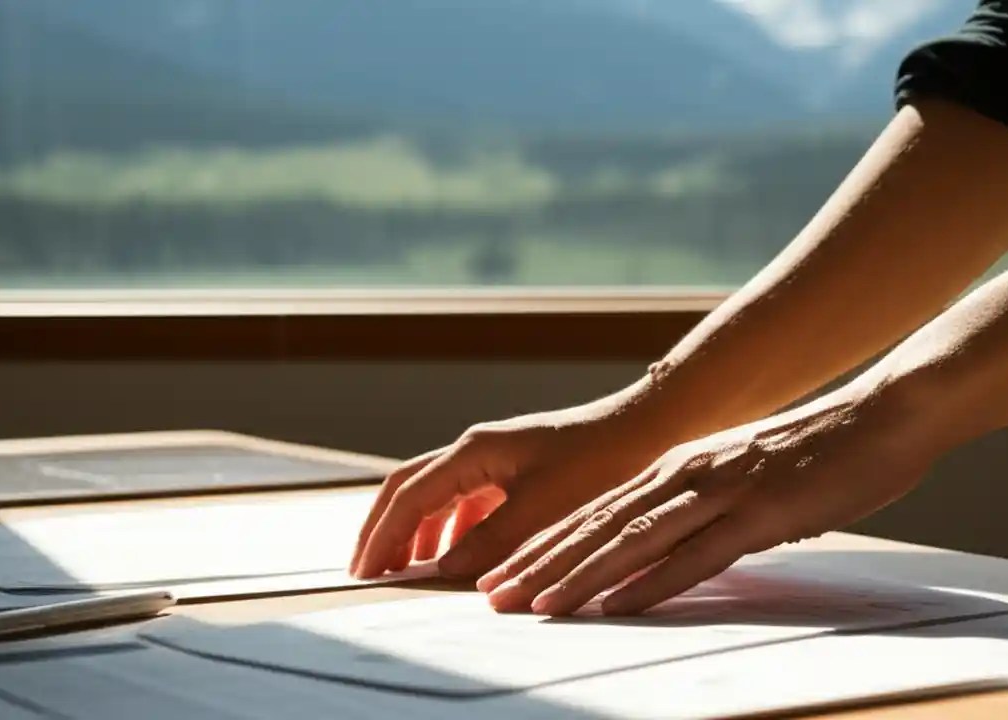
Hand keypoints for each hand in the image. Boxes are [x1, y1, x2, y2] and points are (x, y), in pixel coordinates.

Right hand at [350, 391, 673, 579]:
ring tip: (402, 569)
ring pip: (433, 494)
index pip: (410, 495)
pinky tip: (452, 558)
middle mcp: (474, 450)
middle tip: (364, 570)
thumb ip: (493, 538)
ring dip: (413, 530)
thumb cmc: (600, 462)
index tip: (364, 572)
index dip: (383, 536)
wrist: (644, 429)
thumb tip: (444, 568)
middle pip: (408, 487)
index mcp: (474, 451)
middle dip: (383, 529)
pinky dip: (448, 530)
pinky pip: (463, 501)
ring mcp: (491, 459)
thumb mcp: (545, 506)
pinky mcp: (511, 471)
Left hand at [477, 388, 942, 615]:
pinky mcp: (760, 511)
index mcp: (676, 467)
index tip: (502, 575)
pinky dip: (653, 582)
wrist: (880, 415)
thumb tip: (665, 548)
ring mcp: (721, 491)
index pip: (594, 513)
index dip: (544, 546)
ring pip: (633, 539)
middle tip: (493, 598)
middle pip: (597, 526)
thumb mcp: (740, 476)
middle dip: (540, 565)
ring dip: (579, 576)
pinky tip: (619, 604)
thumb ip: (699, 508)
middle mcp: (685, 474)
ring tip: (537, 607)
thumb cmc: (814, 452)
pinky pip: (697, 554)